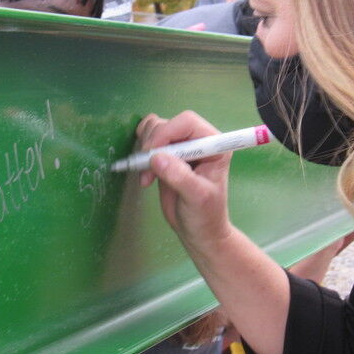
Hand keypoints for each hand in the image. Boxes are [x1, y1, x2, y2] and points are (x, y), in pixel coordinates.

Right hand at [136, 111, 232, 245]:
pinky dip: (140, 154)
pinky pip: (147, 141)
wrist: (198, 230)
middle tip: (147, 168)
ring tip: (146, 174)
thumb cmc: (205, 215)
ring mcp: (181, 147)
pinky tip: (145, 176)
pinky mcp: (166, 155)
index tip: (153, 154)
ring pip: (155, 128)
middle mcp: (198, 140)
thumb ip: (179, 176)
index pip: (187, 122)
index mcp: (213, 144)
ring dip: (144, 148)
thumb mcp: (197, 197)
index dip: (167, 133)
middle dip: (152, 143)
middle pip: (168, 123)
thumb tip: (156, 157)